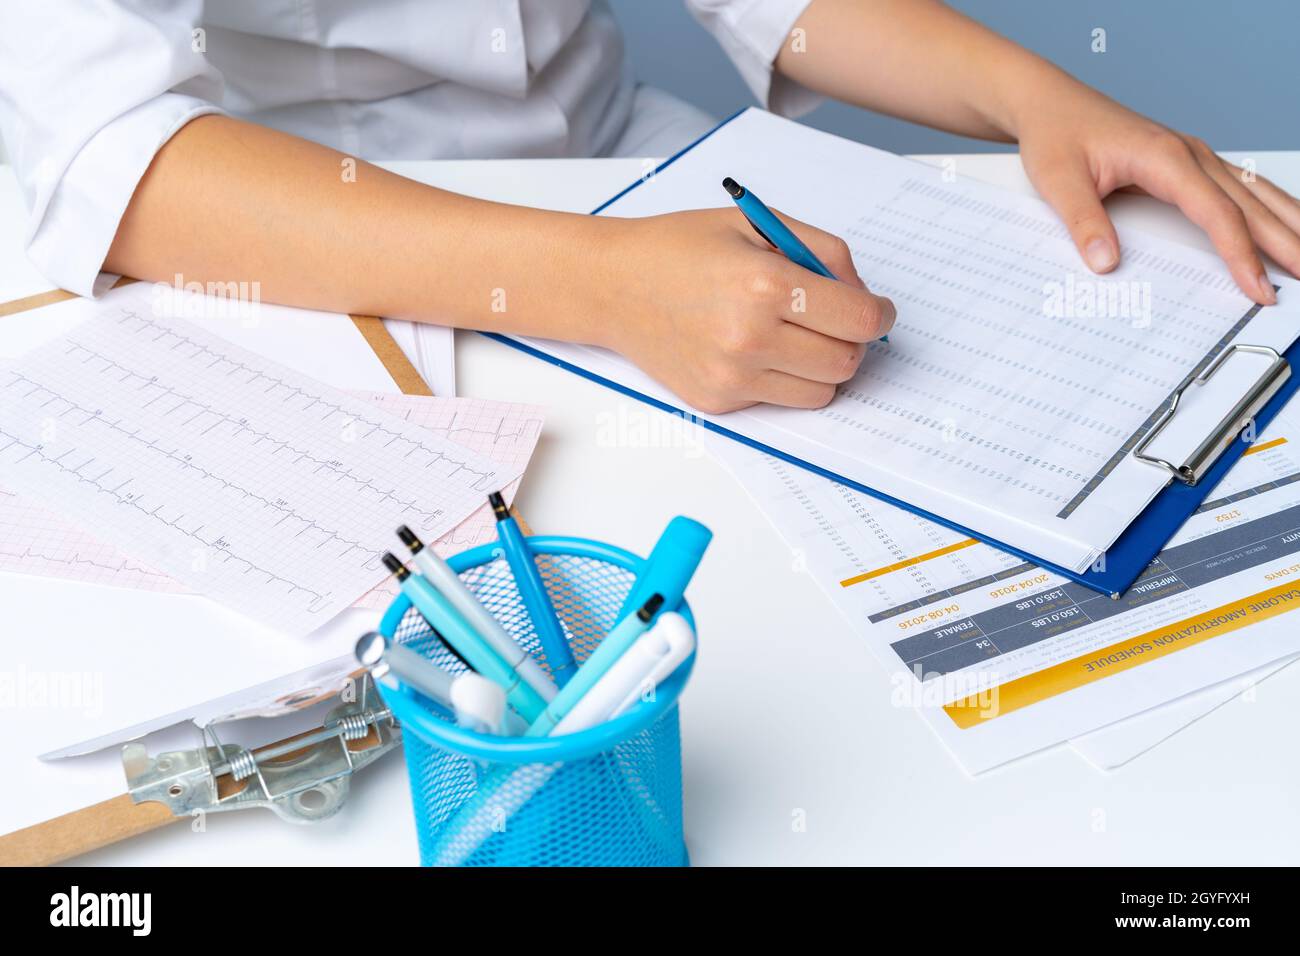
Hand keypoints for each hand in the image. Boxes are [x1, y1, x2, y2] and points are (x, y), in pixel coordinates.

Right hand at [598, 208, 894, 412]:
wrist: (613, 286)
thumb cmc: (682, 248)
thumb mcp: (757, 224)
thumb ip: (822, 253)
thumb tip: (863, 297)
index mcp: (765, 285)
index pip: (858, 320)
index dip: (879, 314)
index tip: (877, 310)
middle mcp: (749, 337)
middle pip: (846, 361)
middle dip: (852, 340)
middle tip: (835, 321)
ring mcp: (732, 377)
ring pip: (821, 392)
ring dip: (822, 366)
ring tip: (796, 336)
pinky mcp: (718, 401)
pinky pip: (779, 400)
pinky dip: (781, 378)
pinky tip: (753, 348)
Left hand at [1015, 81, 1299, 303]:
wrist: (1051, 104)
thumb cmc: (1056, 135)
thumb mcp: (1059, 181)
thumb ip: (1084, 222)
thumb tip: (1105, 263)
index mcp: (1165, 158)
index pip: (1217, 214)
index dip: (1241, 255)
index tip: (1259, 288)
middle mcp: (1189, 154)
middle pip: (1251, 204)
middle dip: (1285, 243)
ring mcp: (1193, 156)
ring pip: (1255, 192)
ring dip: (1287, 224)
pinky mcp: (1187, 162)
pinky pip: (1240, 187)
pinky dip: (1268, 208)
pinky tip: (1284, 224)